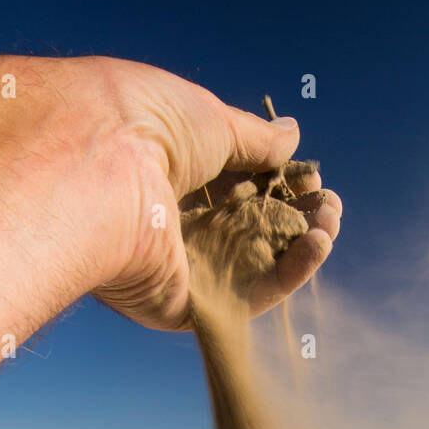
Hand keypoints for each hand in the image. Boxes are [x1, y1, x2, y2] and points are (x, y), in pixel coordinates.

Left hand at [87, 59, 342, 329]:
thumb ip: (255, 139)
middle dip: (295, 213)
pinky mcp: (187, 308)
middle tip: (329, 201)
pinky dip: (290, 272)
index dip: (278, 182)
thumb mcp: (210, 120)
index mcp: (166, 175)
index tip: (312, 174)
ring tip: (331, 219)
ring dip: (300, 243)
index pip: (233, 186)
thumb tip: (293, 134)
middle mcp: (169, 225)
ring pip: (254, 265)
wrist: (98, 169)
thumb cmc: (141, 125)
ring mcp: (178, 269)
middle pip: (247, 228)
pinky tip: (319, 242)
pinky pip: (249, 296)